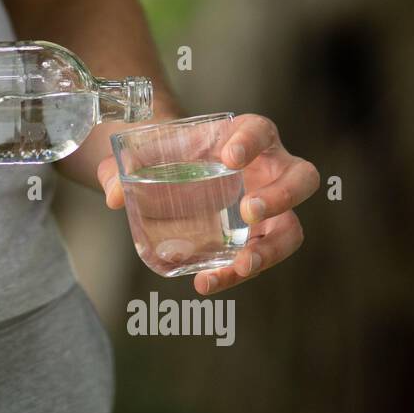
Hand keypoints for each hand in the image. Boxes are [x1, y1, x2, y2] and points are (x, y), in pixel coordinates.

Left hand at [97, 113, 318, 294]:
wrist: (174, 169)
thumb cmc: (169, 152)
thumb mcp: (145, 152)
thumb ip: (123, 168)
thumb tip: (112, 195)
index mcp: (246, 136)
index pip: (259, 130)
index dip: (251, 142)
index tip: (230, 157)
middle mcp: (271, 169)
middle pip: (301, 178)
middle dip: (281, 196)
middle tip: (247, 211)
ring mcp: (272, 206)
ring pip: (292, 228)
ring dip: (271, 249)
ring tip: (242, 263)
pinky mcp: (261, 237)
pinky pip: (262, 257)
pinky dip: (237, 273)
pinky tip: (208, 281)